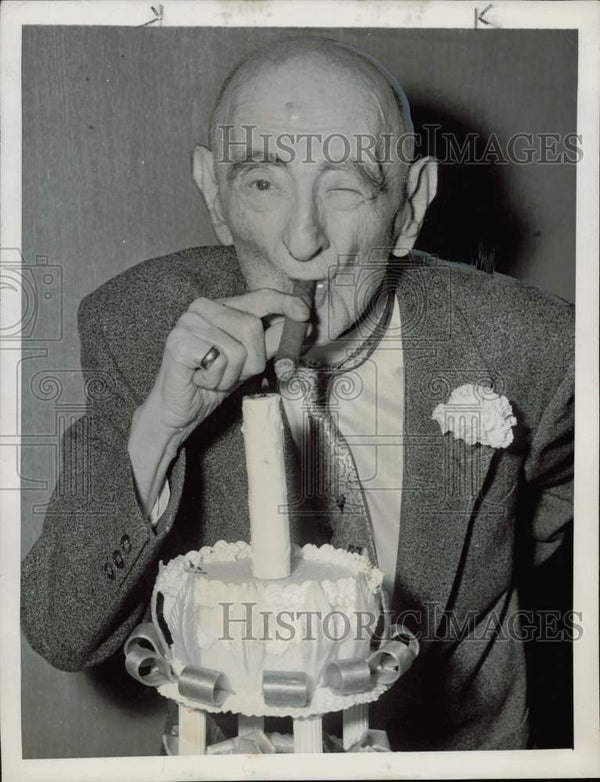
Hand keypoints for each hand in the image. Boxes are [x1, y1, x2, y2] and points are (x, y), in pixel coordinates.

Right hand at [128, 289, 309, 514]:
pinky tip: (200, 380)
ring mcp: (187, 323)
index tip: (305, 312)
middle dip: (251, 360)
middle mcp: (201, 308)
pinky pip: (219, 361)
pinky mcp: (178, 343)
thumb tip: (302, 322)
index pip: (259, 296)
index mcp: (219, 306)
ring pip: (237, 348)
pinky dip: (215, 379)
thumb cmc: (212, 383)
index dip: (285, 303)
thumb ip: (272, 340)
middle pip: (252, 327)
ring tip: (213, 377)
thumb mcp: (249, 360)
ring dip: (231, 374)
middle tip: (231, 373)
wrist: (177, 411)